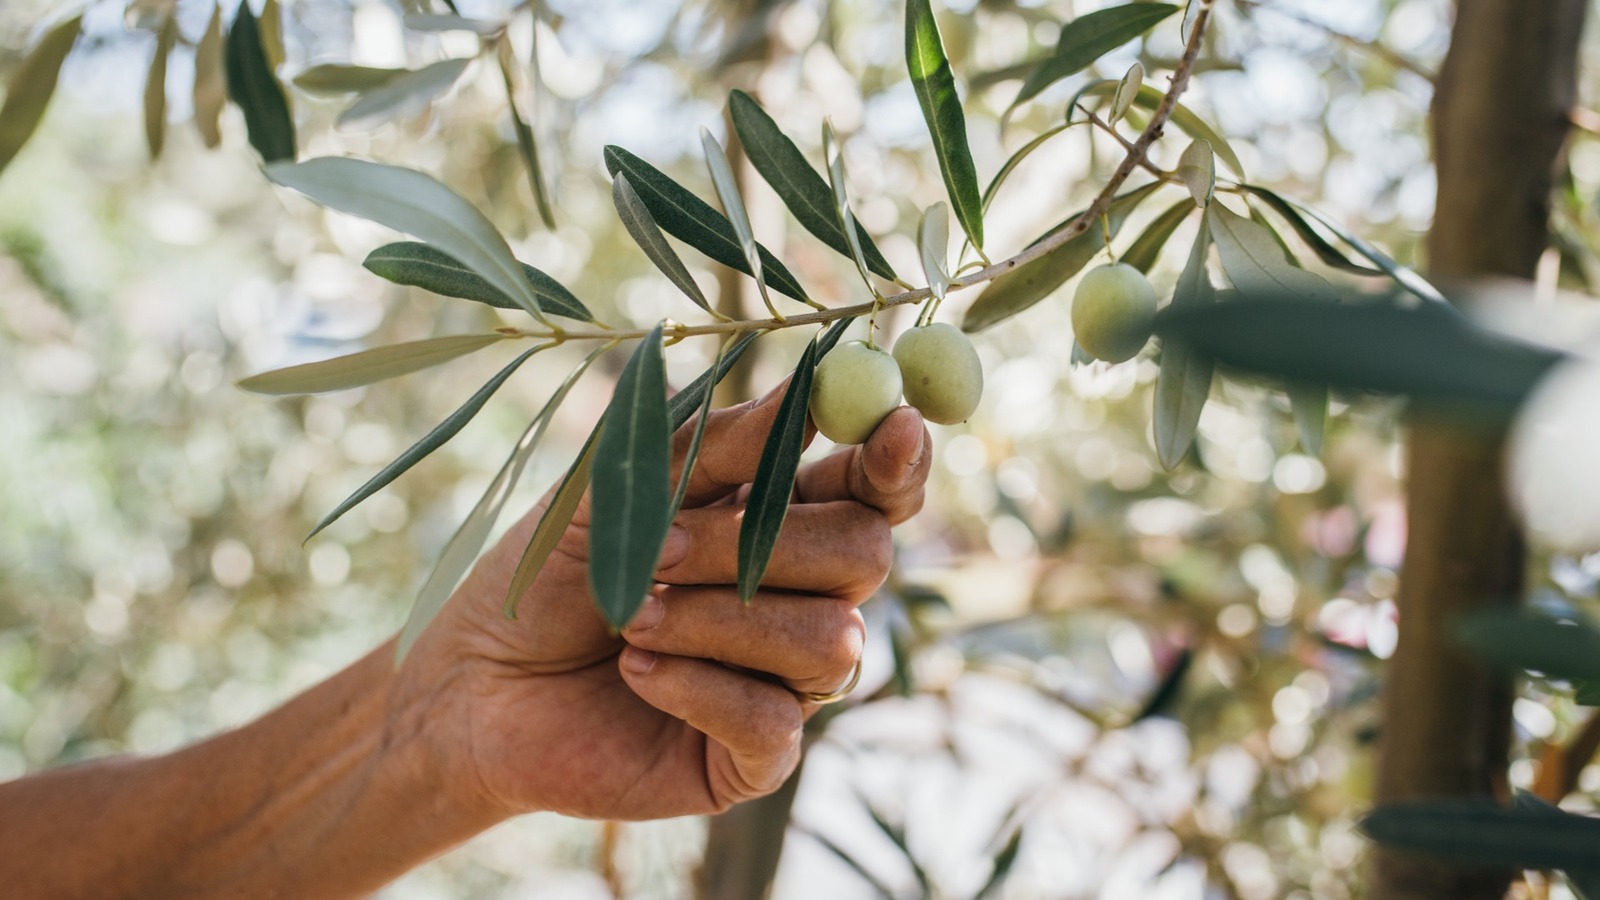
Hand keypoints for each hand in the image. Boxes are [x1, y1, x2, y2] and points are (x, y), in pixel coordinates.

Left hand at [396, 383, 931, 821]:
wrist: (474, 684)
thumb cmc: (550, 576)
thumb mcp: (622, 490)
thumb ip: (716, 447)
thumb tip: (808, 391)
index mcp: (781, 521)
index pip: (874, 491)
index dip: (897, 461)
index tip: (895, 424)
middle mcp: (800, 599)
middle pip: (865, 555)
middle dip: (759, 544)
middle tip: (661, 548)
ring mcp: (784, 682)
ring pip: (829, 641)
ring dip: (717, 619)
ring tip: (629, 617)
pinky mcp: (752, 758)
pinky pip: (775, 722)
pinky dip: (698, 686)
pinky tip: (636, 672)